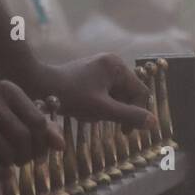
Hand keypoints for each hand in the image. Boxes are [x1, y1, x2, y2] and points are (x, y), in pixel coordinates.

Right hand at [0, 80, 64, 165]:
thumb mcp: (16, 110)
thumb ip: (41, 125)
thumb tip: (60, 145)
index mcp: (8, 89)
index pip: (38, 121)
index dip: (43, 143)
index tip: (41, 153)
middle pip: (23, 136)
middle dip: (29, 155)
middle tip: (26, 160)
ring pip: (6, 150)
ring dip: (14, 162)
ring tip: (13, 161)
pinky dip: (0, 168)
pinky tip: (3, 168)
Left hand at [25, 54, 155, 131]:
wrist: (40, 85)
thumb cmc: (72, 95)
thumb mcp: (102, 109)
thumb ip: (129, 115)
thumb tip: (153, 122)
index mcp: (117, 66)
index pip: (140, 92)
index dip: (137, 113)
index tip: (125, 132)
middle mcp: (111, 62)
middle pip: (128, 93)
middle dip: (120, 110)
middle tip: (107, 125)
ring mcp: (100, 66)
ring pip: (115, 94)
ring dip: (108, 109)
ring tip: (92, 115)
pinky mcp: (90, 73)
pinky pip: (104, 92)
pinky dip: (99, 104)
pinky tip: (85, 110)